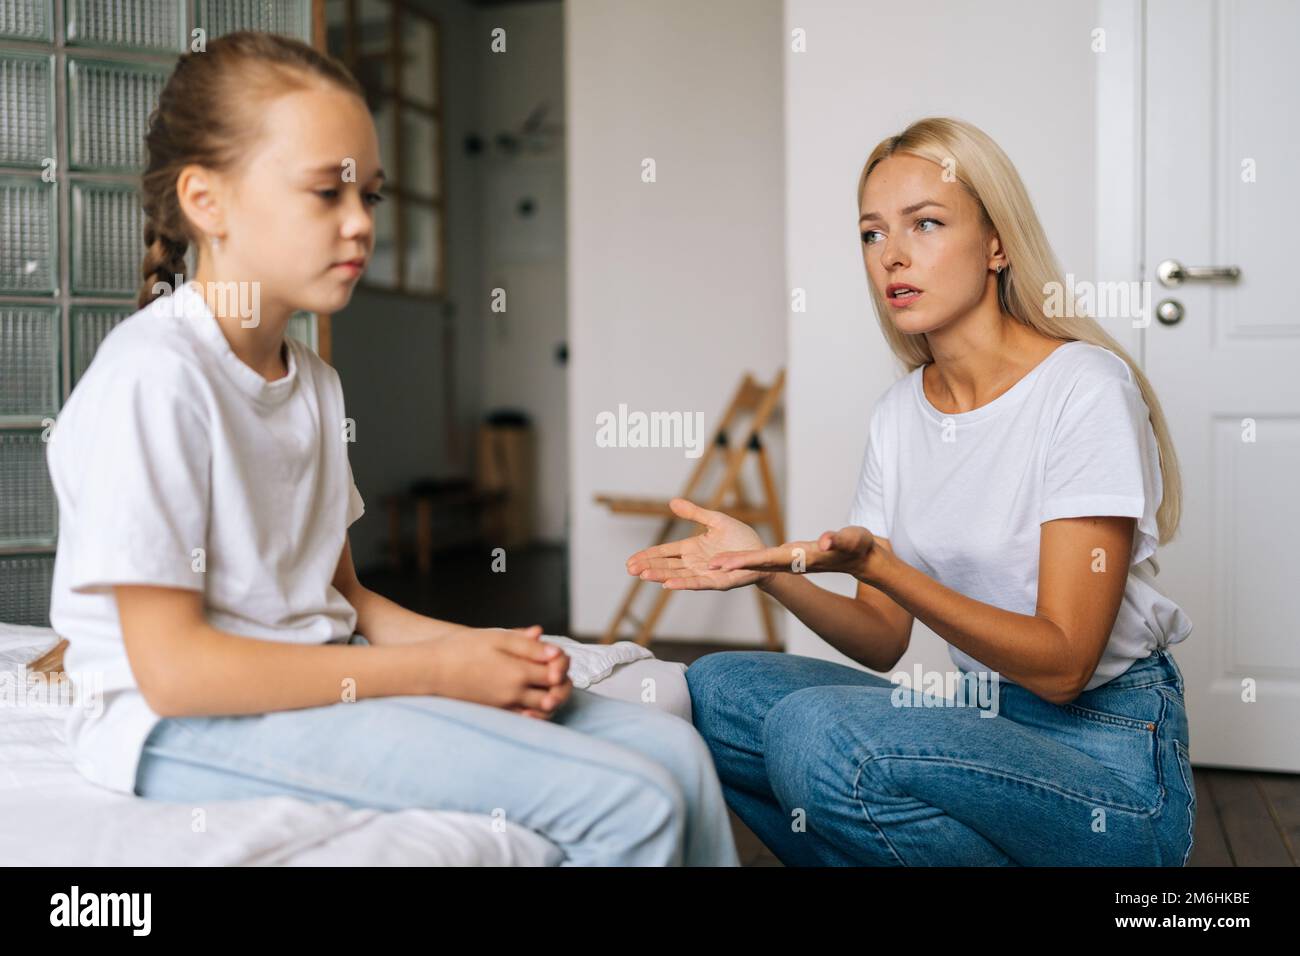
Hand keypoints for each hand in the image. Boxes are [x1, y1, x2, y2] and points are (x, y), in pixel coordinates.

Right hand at [423, 624, 572, 719]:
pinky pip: (525, 718)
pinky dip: (535, 711)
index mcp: (518, 672)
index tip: (555, 655)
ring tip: (548, 684)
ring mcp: (505, 706)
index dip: (561, 663)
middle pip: (554, 695)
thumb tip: (555, 651)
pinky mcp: (496, 712)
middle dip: (562, 684)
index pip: (556, 673)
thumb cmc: (462, 649)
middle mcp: (514, 694)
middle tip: (557, 672)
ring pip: (542, 710)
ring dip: (552, 698)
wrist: (431, 670)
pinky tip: (532, 698)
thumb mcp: (497, 637)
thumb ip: (527, 645)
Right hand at [625, 497, 767, 590]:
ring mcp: (705, 573)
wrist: (763, 553)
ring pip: (677, 575)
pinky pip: (697, 583)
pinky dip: (682, 584)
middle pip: (666, 565)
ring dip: (660, 575)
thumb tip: (672, 502)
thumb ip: (694, 513)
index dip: (648, 556)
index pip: (665, 553)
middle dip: (648, 567)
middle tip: (629, 569)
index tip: (631, 560)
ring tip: (643, 575)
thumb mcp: (715, 520)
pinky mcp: (717, 582)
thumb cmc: (741, 538)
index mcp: (692, 549)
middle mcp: (695, 563)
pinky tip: (667, 584)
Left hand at [707, 526, 877, 579]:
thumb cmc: (858, 547)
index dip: (745, 562)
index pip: (768, 560)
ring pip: (758, 563)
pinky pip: (765, 560)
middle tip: (709, 566)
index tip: (724, 565)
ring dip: (737, 564)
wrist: (863, 558)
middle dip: (734, 565)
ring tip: (713, 564)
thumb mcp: (851, 539)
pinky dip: (748, 560)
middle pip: (757, 563)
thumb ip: (837, 540)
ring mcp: (790, 561)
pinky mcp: (791, 558)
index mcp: (801, 558)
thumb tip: (824, 542)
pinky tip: (734, 560)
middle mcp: (792, 562)